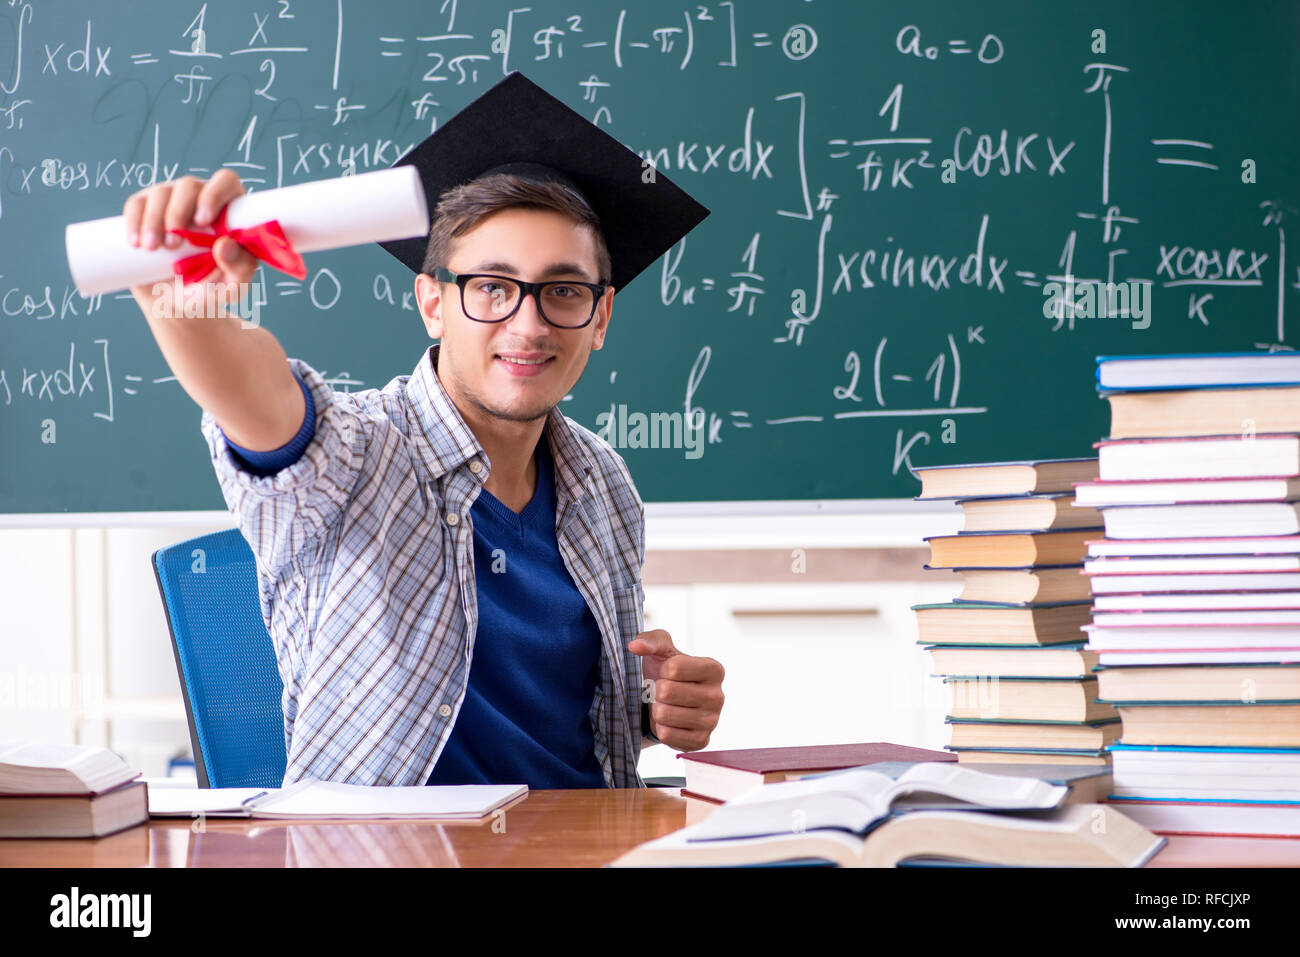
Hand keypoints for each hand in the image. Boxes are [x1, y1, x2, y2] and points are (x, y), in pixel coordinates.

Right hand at [124, 169, 255, 314]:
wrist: (174, 303)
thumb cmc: (210, 290)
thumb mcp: (231, 287)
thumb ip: (239, 270)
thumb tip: (225, 245)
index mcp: (227, 210)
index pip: (225, 182)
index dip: (214, 194)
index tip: (203, 221)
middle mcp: (199, 198)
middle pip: (189, 186)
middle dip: (178, 212)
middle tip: (173, 245)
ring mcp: (170, 201)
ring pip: (160, 192)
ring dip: (154, 219)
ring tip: (152, 248)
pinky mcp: (144, 210)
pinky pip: (136, 204)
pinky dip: (134, 220)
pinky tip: (135, 241)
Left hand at [628, 629, 723, 751]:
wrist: (670, 703)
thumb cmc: (667, 671)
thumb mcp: (661, 650)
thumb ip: (650, 641)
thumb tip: (635, 646)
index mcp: (714, 669)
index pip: (674, 667)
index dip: (663, 669)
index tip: (668, 673)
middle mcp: (718, 696)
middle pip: (667, 691)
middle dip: (657, 691)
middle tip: (663, 692)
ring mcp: (712, 721)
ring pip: (664, 714)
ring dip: (657, 709)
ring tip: (666, 705)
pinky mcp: (701, 741)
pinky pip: (666, 735)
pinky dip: (660, 728)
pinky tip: (669, 721)